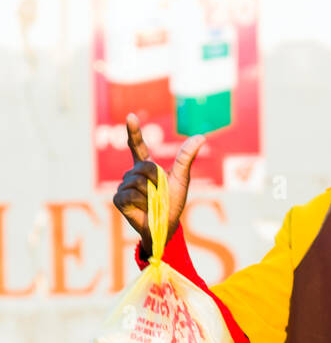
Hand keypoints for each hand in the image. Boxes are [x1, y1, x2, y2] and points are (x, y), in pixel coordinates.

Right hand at [112, 114, 206, 253]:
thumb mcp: (181, 178)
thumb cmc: (173, 203)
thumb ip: (186, 157)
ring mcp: (123, 186)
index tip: (130, 116)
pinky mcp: (118, 199)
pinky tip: (142, 209)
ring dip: (150, 194)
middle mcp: (132, 174)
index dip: (133, 131)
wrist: (166, 226)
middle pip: (144, 168)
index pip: (137, 145)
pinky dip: (141, 203)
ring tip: (152, 203)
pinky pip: (129, 195)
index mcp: (145, 167)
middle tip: (160, 194)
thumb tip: (201, 136)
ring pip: (137, 182)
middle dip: (157, 181)